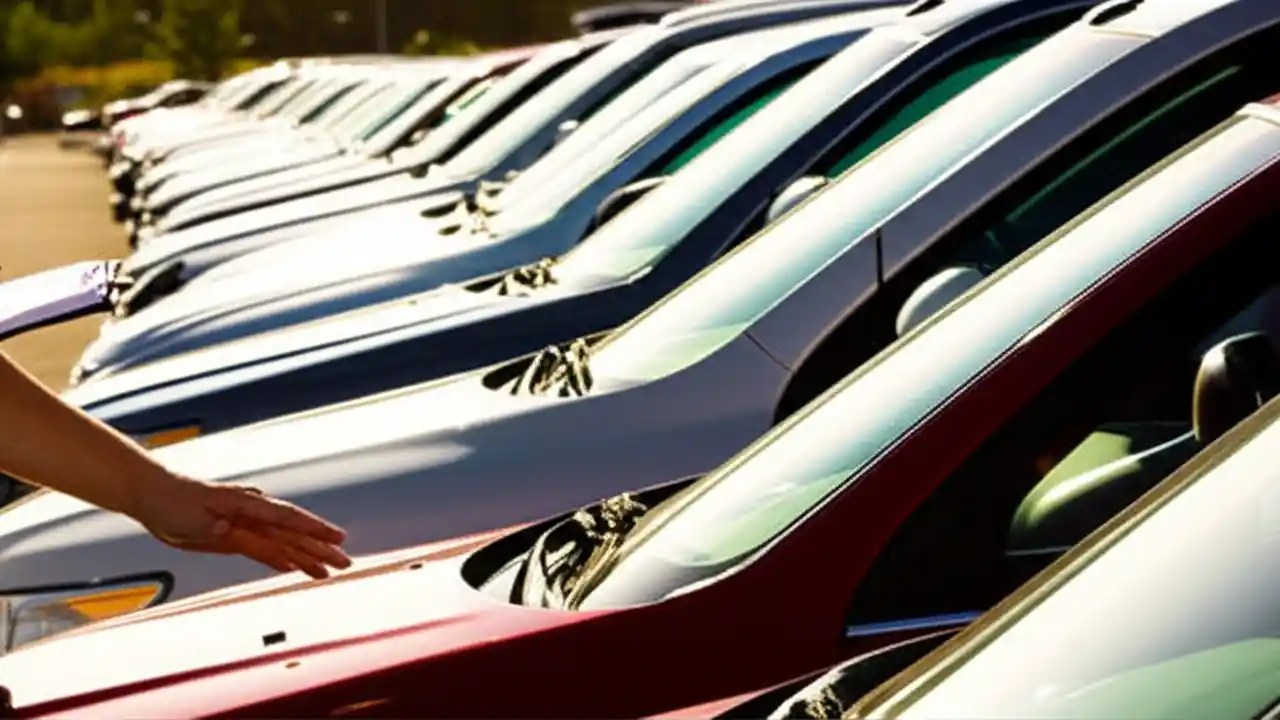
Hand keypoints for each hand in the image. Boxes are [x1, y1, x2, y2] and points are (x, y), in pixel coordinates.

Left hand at [131, 474, 351, 579]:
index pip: (287, 518)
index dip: (313, 529)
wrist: (153, 495)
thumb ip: (215, 525)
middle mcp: (252, 514)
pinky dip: (284, 557)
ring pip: (283, 542)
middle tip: (345, 563)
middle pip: (293, 533)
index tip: (338, 538)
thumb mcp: (192, 518)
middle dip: (320, 548)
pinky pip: (267, 549)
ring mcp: (246, 524)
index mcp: (246, 506)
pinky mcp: (236, 536)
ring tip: (330, 571)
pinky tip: (297, 566)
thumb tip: (230, 528)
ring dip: (307, 556)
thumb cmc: (172, 503)